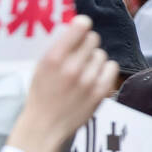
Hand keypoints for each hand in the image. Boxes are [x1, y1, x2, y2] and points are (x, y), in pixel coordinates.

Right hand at [6, 15, 117, 151]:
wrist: (45, 126)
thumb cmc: (41, 94)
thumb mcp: (40, 67)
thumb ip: (57, 48)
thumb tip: (76, 26)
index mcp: (54, 58)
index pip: (81, 26)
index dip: (81, 25)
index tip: (80, 27)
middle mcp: (72, 67)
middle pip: (93, 38)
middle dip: (86, 43)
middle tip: (78, 54)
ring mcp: (88, 80)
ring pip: (102, 54)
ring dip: (94, 59)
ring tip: (83, 70)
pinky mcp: (100, 92)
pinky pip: (111, 67)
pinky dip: (103, 70)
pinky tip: (93, 77)